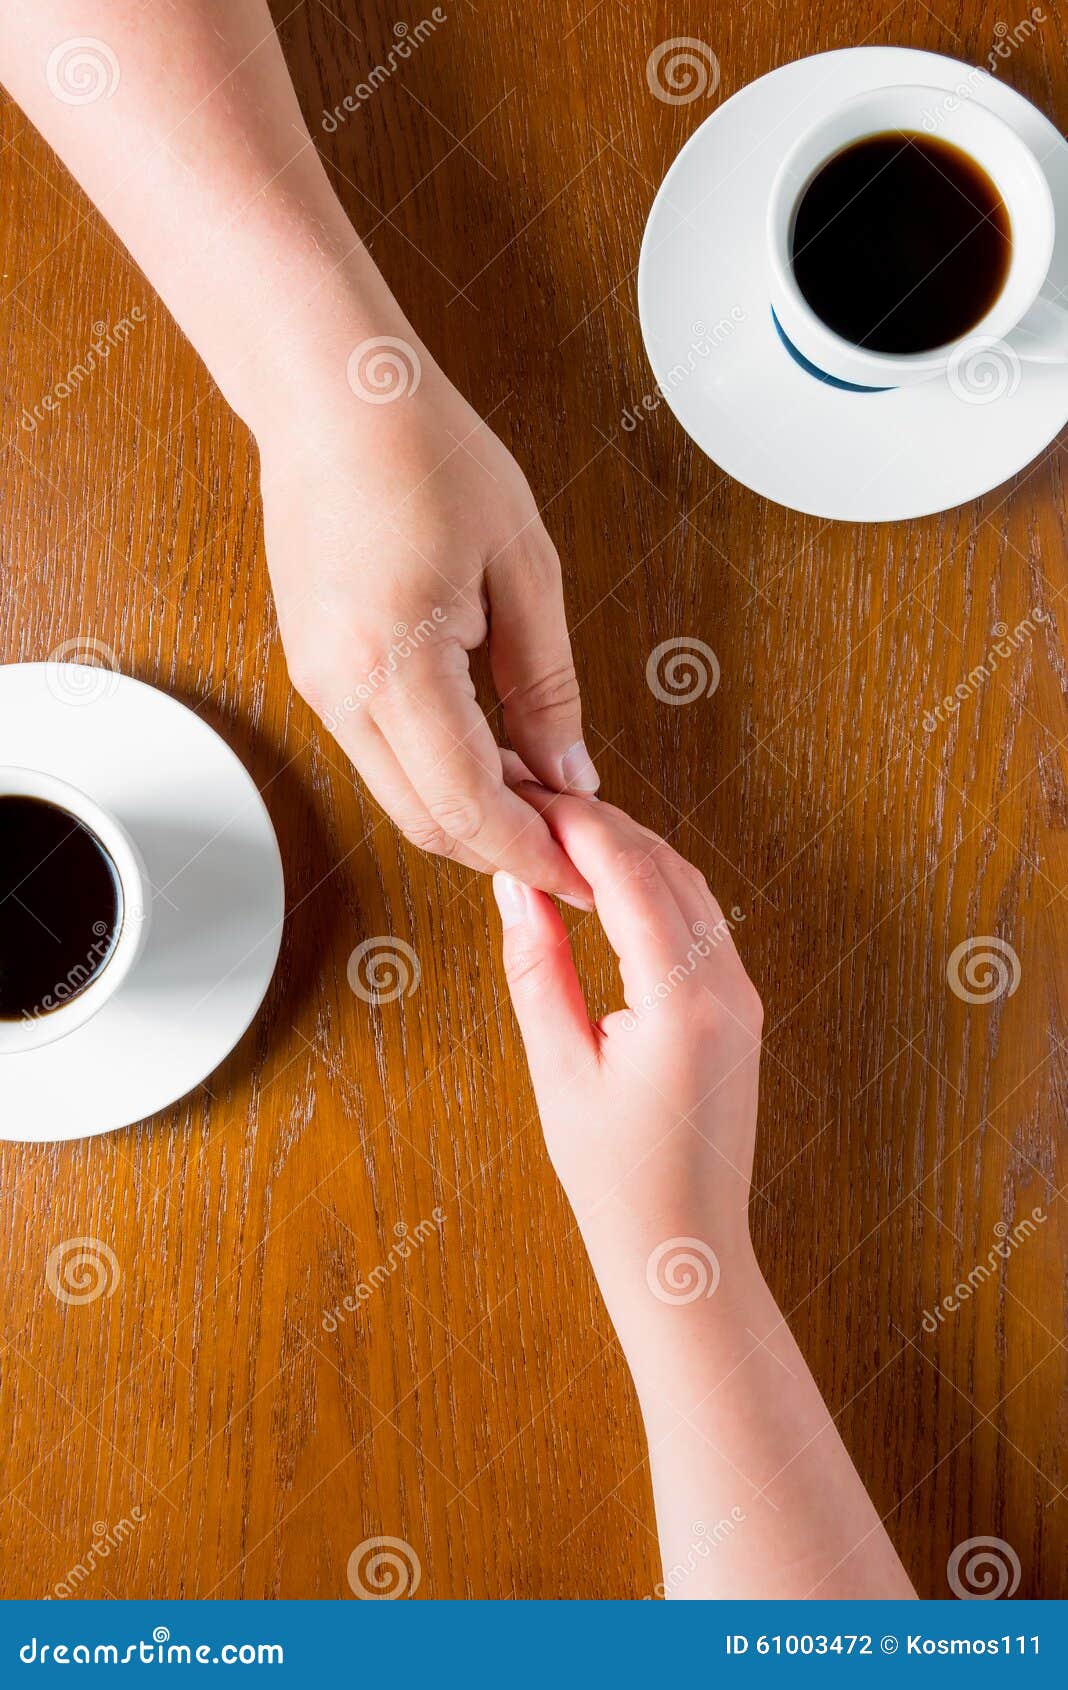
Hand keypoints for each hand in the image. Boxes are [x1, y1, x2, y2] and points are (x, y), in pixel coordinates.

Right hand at [258, 352, 597, 904]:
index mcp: (395, 666)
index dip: (531, 851)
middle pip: (426, 821)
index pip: (468, 806)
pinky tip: (492, 751)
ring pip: (400, 795)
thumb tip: (570, 772)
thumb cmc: (427, 455)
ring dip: (472, 812)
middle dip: (503, 848)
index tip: (582, 870)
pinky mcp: (314, 671)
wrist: (333, 398)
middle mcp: (340, 691)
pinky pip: (380, 754)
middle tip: (574, 843)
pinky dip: (439, 774)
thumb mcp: (524, 567)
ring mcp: (317, 685)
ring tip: (544, 792)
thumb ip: (547, 684)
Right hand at [494, 793, 917, 1602]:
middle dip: (604, 827)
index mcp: (682, 1000)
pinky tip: (609, 891)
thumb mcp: (559, 1068)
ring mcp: (743, 998)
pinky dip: (654, 891)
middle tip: (538, 804)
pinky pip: (700, 924)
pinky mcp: (741, 1011)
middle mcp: (728, 987)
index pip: (631, 874)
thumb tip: (519, 886)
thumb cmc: (615, 1178)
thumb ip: (539, 967)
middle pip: (668, 868)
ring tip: (564, 839)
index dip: (579, 825)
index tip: (531, 795)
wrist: (684, 1249)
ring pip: (690, 889)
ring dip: (632, 854)